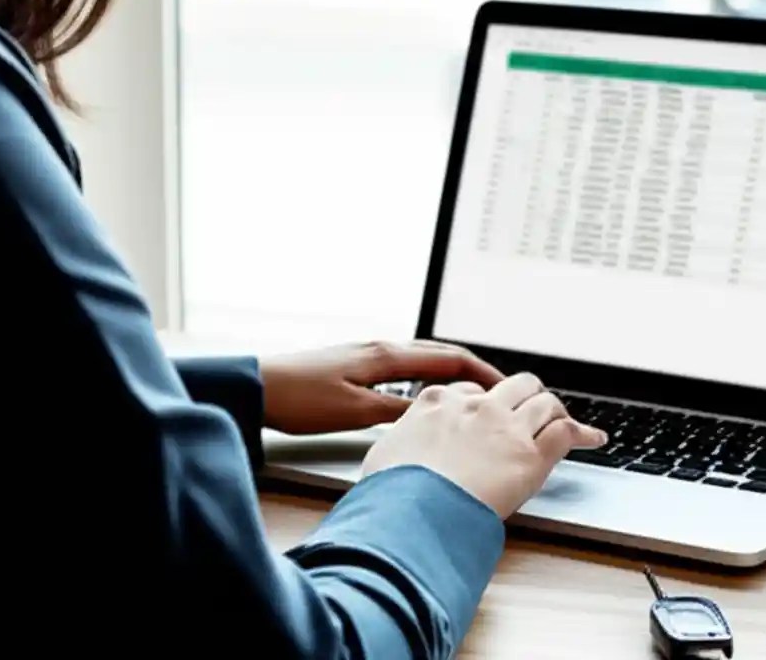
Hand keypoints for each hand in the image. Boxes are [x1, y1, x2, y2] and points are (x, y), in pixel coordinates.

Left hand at [260, 340, 503, 435]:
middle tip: (500, 392)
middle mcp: (382, 349)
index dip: (483, 375)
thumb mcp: (354, 412)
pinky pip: (407, 368)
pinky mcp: (357, 366)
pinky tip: (426, 396)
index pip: (450, 360)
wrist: (259, 386)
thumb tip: (434, 416)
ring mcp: (369, 355)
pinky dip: (429, 379)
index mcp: (387, 357)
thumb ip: (396, 413)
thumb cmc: (300, 397)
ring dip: (453, 375)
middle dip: (475, 372)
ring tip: (472, 396)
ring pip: (425, 360)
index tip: (506, 389)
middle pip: (442, 355)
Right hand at [361, 373, 607, 517]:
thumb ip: (399, 448)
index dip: (485, 402)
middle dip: (527, 396)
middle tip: (532, 412)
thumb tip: (395, 459)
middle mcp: (477, 407)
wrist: (416, 511)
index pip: (471, 389)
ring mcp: (507, 427)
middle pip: (516, 385)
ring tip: (564, 422)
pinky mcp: (532, 455)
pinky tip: (595, 439)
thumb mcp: (383, 458)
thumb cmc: (394, 493)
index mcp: (438, 403)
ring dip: (556, 412)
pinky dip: (584, 434)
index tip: (491, 412)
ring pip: (546, 402)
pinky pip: (567, 432)